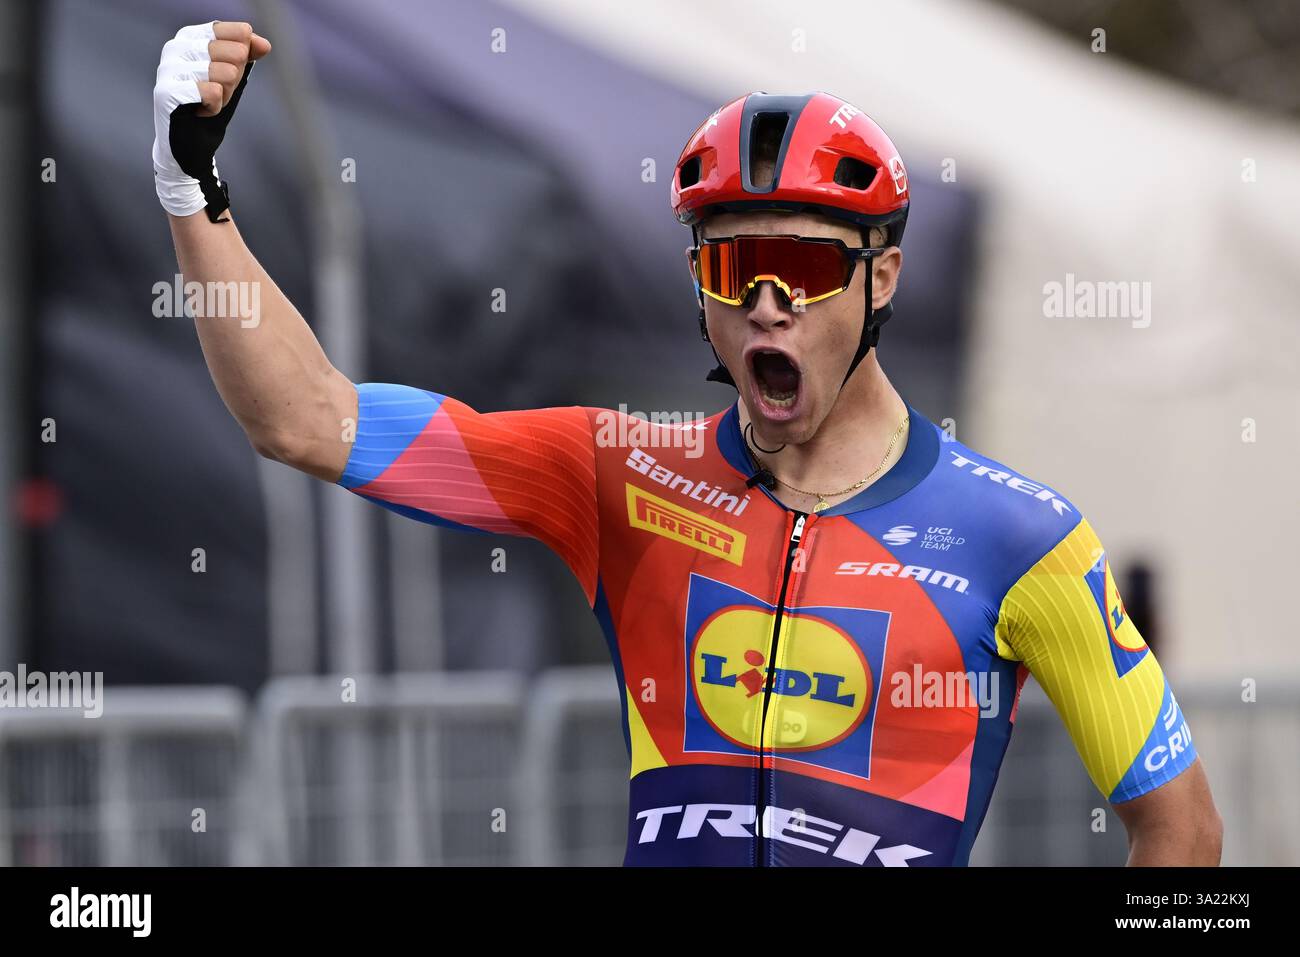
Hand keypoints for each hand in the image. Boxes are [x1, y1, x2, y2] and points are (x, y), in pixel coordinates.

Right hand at [152, 21, 271, 220]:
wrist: (191, 148)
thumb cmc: (209, 108)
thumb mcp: (235, 79)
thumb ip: (247, 56)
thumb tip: (263, 43)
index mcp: (190, 37)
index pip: (230, 30)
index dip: (243, 53)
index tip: (234, 70)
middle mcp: (175, 47)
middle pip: (234, 53)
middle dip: (236, 79)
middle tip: (220, 93)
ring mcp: (167, 69)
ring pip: (225, 73)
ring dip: (226, 95)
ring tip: (210, 102)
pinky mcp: (166, 92)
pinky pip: (212, 92)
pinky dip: (215, 107)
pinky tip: (202, 112)